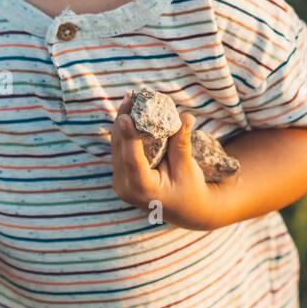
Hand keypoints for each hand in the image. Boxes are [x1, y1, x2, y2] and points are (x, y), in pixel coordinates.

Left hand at [109, 92, 222, 230]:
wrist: (186, 210)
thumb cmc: (190, 190)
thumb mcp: (188, 168)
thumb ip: (182, 143)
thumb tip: (186, 116)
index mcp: (143, 190)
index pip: (132, 160)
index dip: (128, 137)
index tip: (126, 116)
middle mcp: (125, 187)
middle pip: (119, 149)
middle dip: (123, 121)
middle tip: (130, 97)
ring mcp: (119, 181)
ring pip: (116, 146)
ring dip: (122, 122)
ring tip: (129, 99)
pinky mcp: (120, 174)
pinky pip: (119, 148)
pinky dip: (125, 130)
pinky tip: (130, 111)